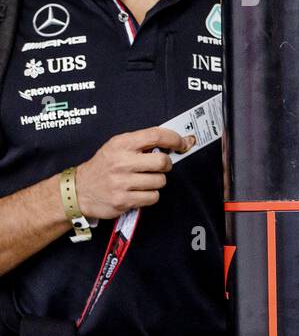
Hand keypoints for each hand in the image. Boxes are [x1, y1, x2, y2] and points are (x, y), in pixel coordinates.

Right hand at [75, 128, 194, 218]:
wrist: (78, 190)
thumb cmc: (103, 167)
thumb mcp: (117, 147)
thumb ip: (142, 143)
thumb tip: (176, 141)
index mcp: (121, 144)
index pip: (155, 136)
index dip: (175, 139)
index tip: (183, 143)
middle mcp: (121, 162)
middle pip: (162, 162)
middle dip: (166, 165)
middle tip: (159, 167)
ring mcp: (121, 182)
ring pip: (160, 181)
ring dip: (156, 182)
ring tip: (143, 180)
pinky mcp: (123, 200)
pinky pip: (153, 197)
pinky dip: (150, 195)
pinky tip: (138, 192)